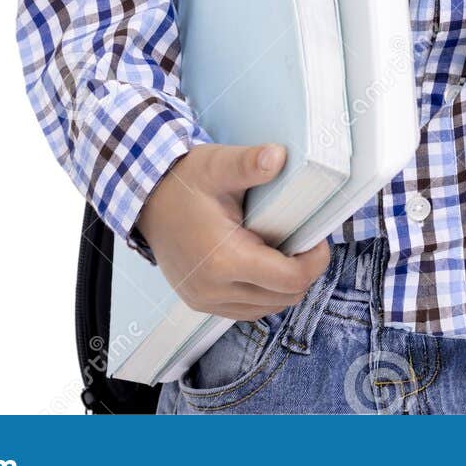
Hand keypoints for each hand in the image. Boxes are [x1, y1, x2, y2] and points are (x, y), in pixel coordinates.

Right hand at [134, 142, 331, 320]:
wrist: (146, 200)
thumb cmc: (183, 182)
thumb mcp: (218, 165)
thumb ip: (249, 163)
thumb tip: (278, 156)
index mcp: (224, 260)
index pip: (290, 280)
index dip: (315, 261)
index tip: (319, 237)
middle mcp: (214, 290)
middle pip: (283, 299)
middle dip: (303, 271)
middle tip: (305, 240)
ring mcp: (205, 301)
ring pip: (266, 309)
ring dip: (284, 285)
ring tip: (285, 250)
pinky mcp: (200, 302)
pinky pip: (246, 310)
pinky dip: (263, 293)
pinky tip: (265, 263)